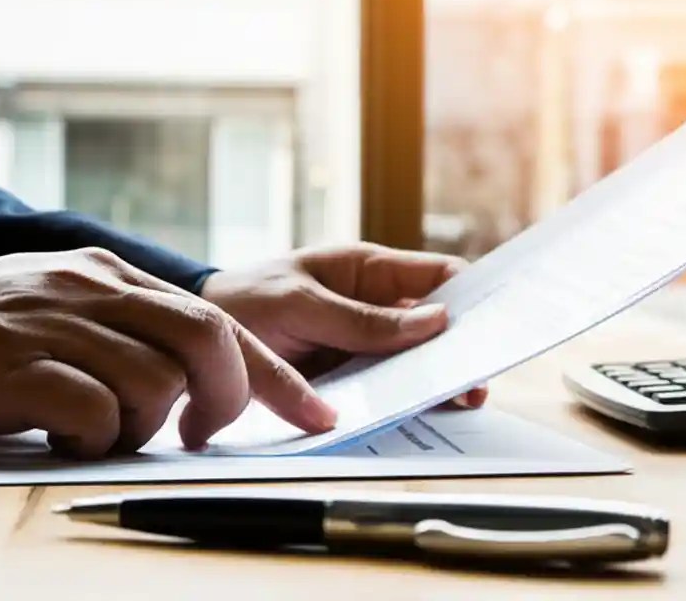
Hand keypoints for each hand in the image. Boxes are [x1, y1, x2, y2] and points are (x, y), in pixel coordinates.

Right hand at [0, 248, 336, 457]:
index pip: (219, 320)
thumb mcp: (66, 303)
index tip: (317, 414)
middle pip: (207, 341)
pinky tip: (64, 436)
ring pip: (156, 384)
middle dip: (230, 398)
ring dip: (143, 426)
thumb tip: (203, 373)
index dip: (275, 375)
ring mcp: (57, 325)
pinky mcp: (19, 368)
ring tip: (99, 428)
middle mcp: (94, 291)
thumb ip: (132, 323)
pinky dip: (94, 439)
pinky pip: (95, 413)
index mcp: (112, 275)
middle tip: (203, 433)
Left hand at [199, 243, 487, 408]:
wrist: (191, 340)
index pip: (435, 276)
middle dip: (459, 349)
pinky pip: (386, 389)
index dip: (470, 295)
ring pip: (415, 361)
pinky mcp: (349, 378)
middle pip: (434, 326)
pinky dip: (404, 401)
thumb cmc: (243, 302)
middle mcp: (373, 306)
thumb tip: (434, 322)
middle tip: (476, 380)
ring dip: (436, 381)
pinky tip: (421, 415)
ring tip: (460, 402)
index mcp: (366, 270)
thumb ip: (362, 319)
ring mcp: (362, 344)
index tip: (493, 321)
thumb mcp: (300, 305)